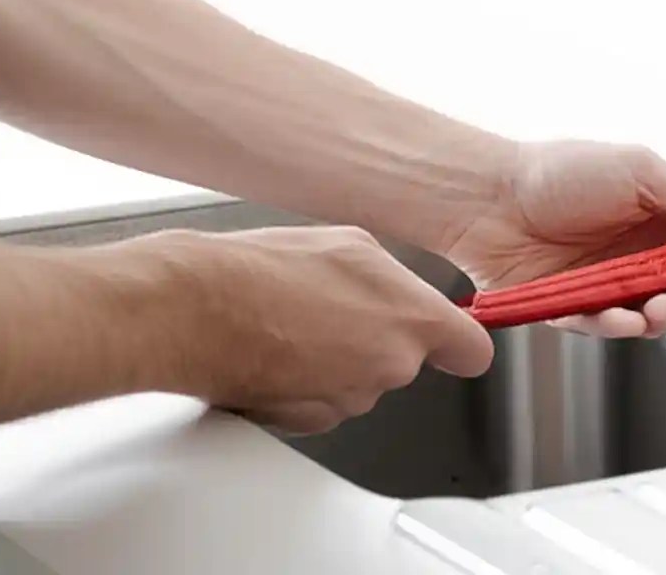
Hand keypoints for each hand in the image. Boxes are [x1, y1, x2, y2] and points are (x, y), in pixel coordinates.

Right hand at [148, 226, 492, 434]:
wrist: (193, 310)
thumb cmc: (263, 271)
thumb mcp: (351, 245)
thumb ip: (394, 281)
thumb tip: (399, 294)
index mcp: (414, 320)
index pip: (473, 351)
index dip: (458, 344)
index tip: (452, 338)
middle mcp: (392, 366)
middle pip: (405, 362)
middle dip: (377, 341)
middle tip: (333, 309)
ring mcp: (351, 398)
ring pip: (361, 382)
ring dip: (336, 360)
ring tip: (294, 323)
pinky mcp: (311, 421)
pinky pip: (323, 402)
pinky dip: (304, 383)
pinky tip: (276, 350)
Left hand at [445, 140, 665, 338]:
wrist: (487, 198)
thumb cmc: (557, 174)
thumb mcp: (639, 172)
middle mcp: (644, 256)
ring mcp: (612, 285)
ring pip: (654, 320)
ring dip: (662, 319)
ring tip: (656, 308)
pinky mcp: (578, 310)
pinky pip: (606, 329)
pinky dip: (614, 325)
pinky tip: (612, 313)